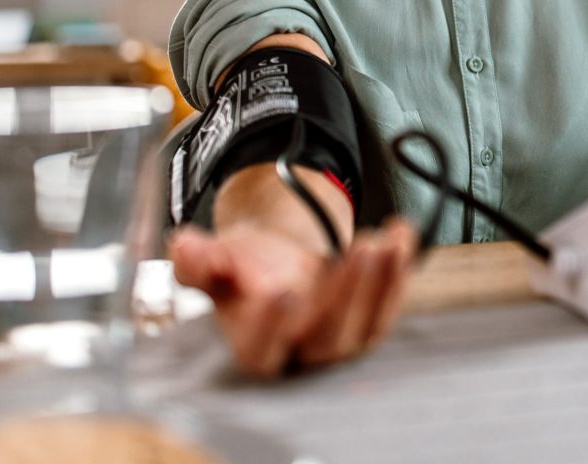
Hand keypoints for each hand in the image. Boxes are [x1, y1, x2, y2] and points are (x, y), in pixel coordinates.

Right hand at [168, 217, 418, 376]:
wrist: (276, 264)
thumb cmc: (242, 269)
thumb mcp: (215, 262)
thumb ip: (198, 260)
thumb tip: (185, 246)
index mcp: (255, 345)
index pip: (264, 349)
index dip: (273, 324)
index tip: (282, 288)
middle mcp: (302, 352)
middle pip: (329, 337)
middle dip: (348, 293)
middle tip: (359, 249)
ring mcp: (342, 342)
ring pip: (367, 325)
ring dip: (381, 281)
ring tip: (384, 240)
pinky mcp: (371, 322)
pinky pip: (391, 303)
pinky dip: (400, 270)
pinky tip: (402, 234)